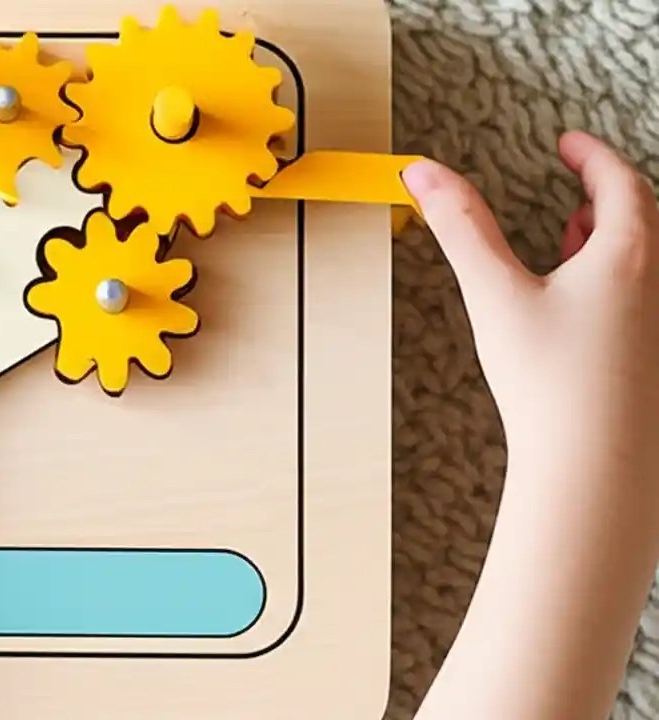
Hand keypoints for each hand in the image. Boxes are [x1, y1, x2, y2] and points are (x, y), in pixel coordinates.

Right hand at [404, 133, 658, 719]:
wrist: (594, 468)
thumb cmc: (551, 384)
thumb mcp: (495, 294)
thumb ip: (459, 226)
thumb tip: (424, 173)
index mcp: (626, 257)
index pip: (620, 183)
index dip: (592, 156)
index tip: (568, 143)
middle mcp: (656, 288)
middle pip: (642, 221)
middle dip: (606, 196)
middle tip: (578, 185)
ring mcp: (658, 328)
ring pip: (643, 264)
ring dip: (610, 240)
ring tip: (575, 239)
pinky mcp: (650, 366)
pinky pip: (640, 303)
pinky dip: (614, 284)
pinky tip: (579, 311)